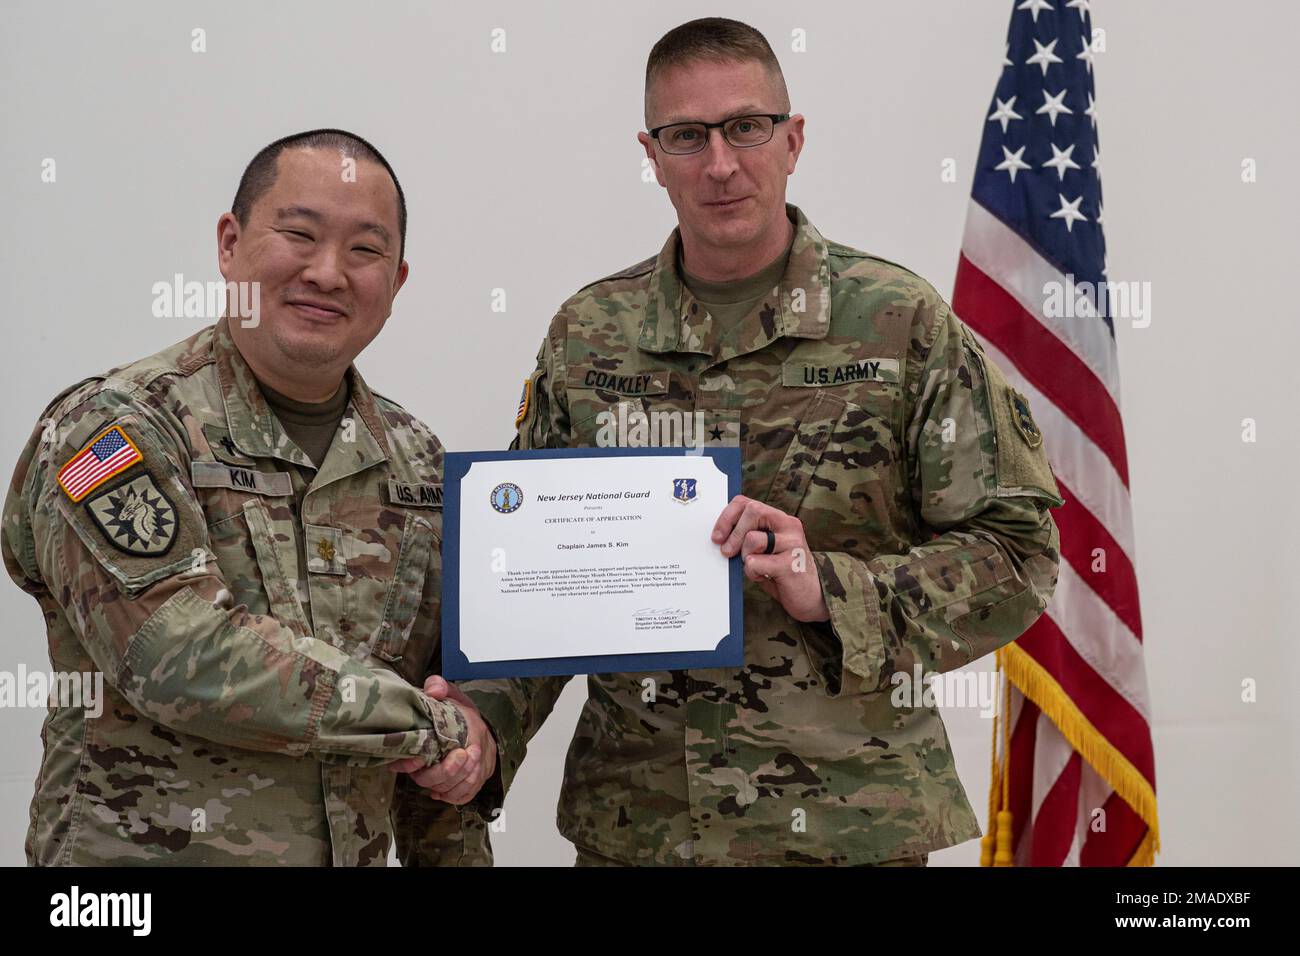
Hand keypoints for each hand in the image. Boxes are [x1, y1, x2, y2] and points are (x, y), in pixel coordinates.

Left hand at [388, 676, 497, 804]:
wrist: (478, 721)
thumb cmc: (462, 711)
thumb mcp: (451, 693)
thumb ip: (439, 686)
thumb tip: (433, 690)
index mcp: (475, 731)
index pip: (467, 757)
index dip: (446, 766)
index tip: (423, 762)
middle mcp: (482, 752)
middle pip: (464, 776)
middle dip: (436, 778)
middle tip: (418, 774)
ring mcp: (483, 767)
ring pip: (465, 788)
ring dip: (443, 790)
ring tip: (426, 784)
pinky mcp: (480, 778)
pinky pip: (469, 795)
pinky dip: (452, 798)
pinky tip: (437, 793)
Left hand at [711, 495, 829, 622]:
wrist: (813, 597)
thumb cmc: (783, 572)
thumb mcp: (766, 549)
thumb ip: (749, 537)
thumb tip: (720, 536)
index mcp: (781, 519)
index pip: (748, 503)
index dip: (727, 517)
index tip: (717, 536)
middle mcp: (789, 526)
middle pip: (752, 511)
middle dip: (733, 533)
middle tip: (727, 552)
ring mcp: (792, 544)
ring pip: (752, 538)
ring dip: (745, 556)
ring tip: (755, 566)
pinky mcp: (789, 565)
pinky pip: (756, 562)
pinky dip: (752, 572)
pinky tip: (763, 577)